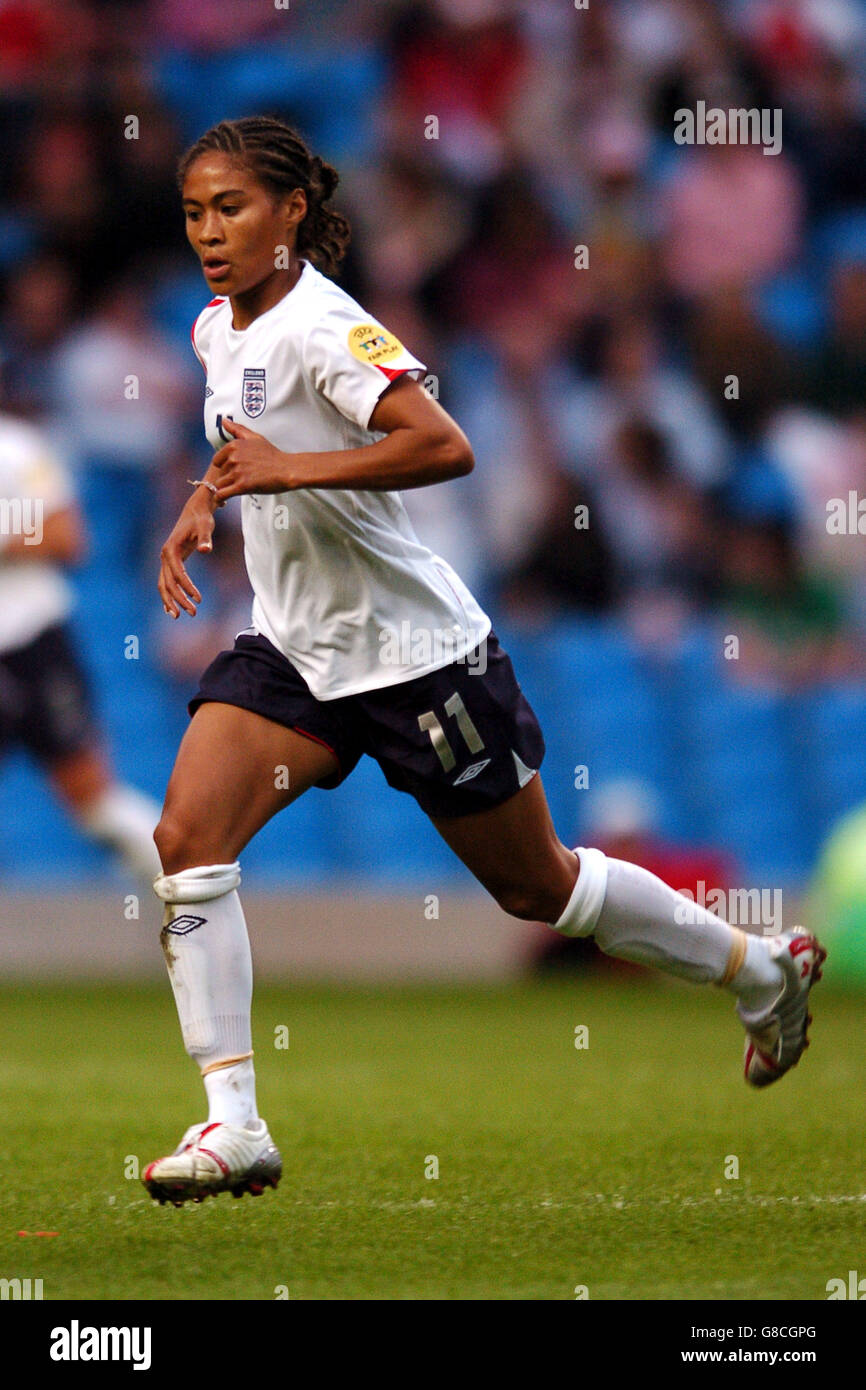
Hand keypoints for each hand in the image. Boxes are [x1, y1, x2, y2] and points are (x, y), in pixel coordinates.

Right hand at [158, 496, 214, 617]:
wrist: (195, 510)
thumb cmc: (201, 519)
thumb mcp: (205, 527)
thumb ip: (205, 539)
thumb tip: (205, 550)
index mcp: (170, 550)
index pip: (178, 575)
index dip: (187, 588)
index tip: (199, 599)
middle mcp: (165, 556)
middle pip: (168, 584)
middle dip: (179, 600)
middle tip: (193, 613)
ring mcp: (166, 560)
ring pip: (164, 585)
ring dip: (171, 601)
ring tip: (181, 616)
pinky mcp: (171, 562)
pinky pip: (167, 582)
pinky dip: (169, 595)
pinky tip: (173, 608)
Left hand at [211, 418, 290, 500]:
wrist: (287, 470)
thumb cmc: (272, 455)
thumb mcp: (255, 438)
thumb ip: (237, 429)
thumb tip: (225, 421)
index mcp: (234, 445)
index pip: (217, 460)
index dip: (224, 467)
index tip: (233, 471)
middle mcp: (234, 457)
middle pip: (219, 473)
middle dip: (226, 478)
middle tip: (237, 482)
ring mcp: (238, 472)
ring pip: (219, 484)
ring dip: (225, 489)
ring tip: (234, 491)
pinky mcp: (242, 486)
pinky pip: (222, 493)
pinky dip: (221, 498)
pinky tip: (225, 501)